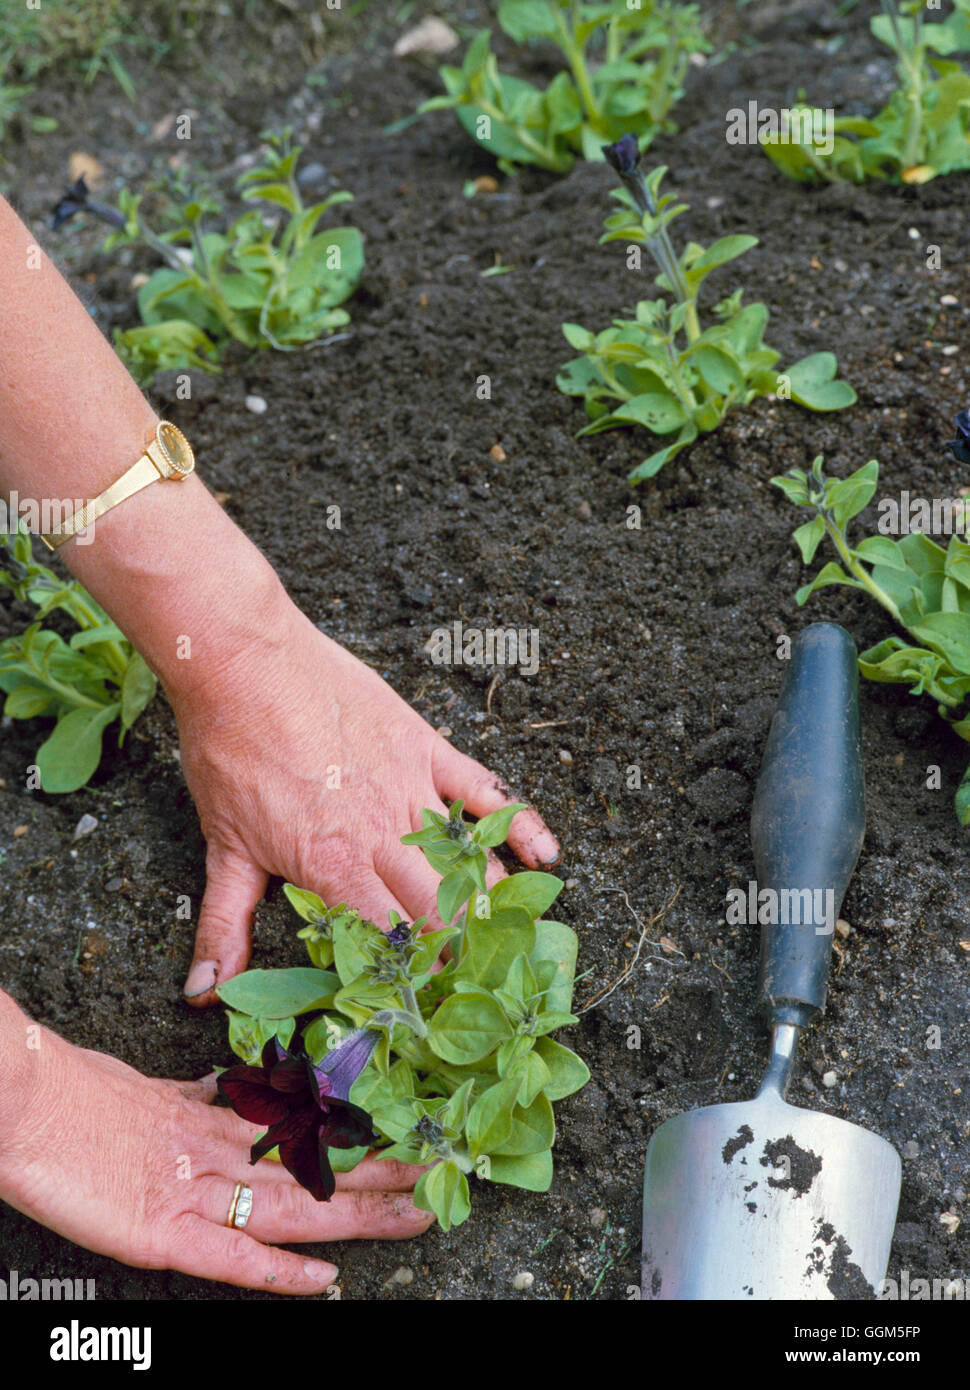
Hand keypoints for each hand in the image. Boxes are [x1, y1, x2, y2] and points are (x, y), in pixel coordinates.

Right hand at [0, 1023, 431, 1293]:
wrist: (17, 1099)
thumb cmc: (67, 1093)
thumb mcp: (140, 1087)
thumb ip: (188, 1098)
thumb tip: (223, 1088)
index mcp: (204, 1118)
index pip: (293, 1128)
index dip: (349, 1135)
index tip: (399, 1128)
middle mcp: (209, 1153)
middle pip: (309, 1164)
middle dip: (376, 1169)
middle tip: (439, 1163)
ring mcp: (188, 1193)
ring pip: (291, 1204)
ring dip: (357, 1212)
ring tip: (416, 1210)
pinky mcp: (159, 1234)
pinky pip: (232, 1259)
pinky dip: (279, 1275)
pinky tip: (324, 1284)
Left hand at [176, 602, 559, 1003]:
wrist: (245, 664)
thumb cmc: (230, 751)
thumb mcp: (223, 846)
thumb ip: (225, 925)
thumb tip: (203, 991)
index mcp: (334, 867)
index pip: (392, 941)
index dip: (418, 980)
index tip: (433, 1007)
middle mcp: (383, 834)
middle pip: (443, 909)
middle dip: (466, 952)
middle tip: (481, 981)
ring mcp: (411, 788)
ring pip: (469, 857)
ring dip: (494, 900)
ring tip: (516, 936)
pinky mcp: (425, 748)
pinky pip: (486, 789)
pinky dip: (520, 822)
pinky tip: (547, 854)